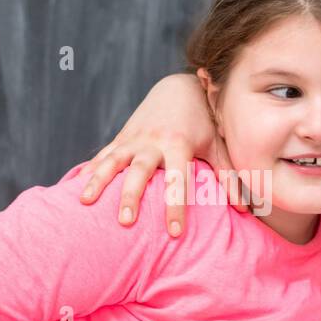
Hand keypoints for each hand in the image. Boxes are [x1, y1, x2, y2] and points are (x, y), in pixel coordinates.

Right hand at [77, 72, 249, 236]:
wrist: (179, 87)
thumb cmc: (205, 122)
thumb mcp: (219, 145)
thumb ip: (228, 176)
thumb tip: (245, 209)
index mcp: (179, 144)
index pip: (178, 180)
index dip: (175, 207)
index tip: (172, 232)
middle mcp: (153, 141)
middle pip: (140, 172)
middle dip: (131, 196)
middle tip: (126, 222)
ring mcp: (134, 138)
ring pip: (113, 161)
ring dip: (98, 181)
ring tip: (85, 202)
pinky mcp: (122, 137)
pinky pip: (103, 155)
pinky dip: (89, 171)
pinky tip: (75, 189)